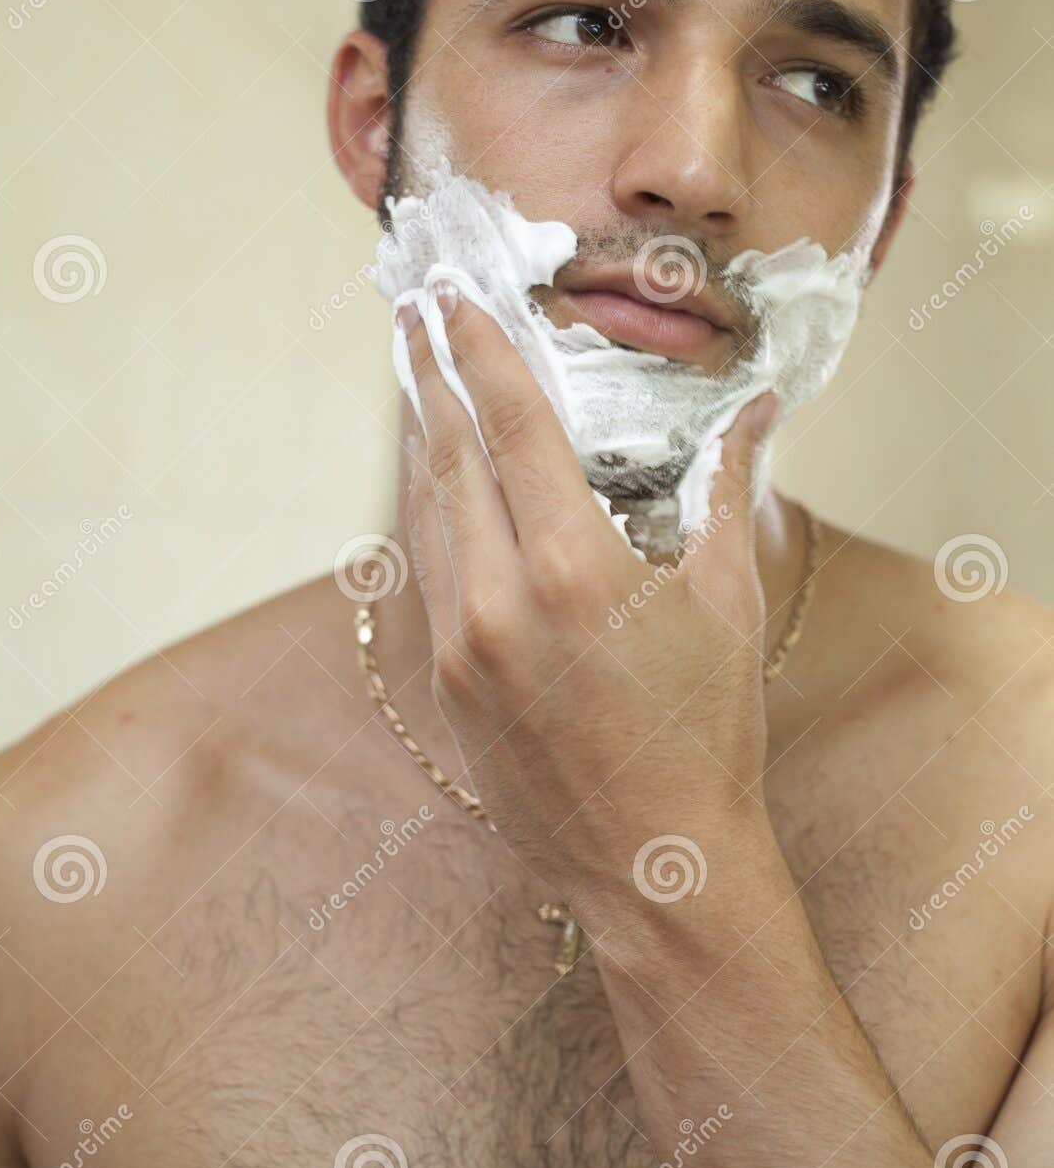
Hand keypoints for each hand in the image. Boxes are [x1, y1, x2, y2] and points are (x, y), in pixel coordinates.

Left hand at [399, 280, 779, 909]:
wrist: (656, 868)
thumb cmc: (707, 732)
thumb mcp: (728, 601)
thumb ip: (724, 488)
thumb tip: (754, 409)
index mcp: (572, 567)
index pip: (510, 425)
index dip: (480, 350)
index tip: (453, 298)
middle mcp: (497, 599)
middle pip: (447, 456)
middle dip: (429, 375)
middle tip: (413, 314)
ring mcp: (459, 646)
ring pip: (423, 513)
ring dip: (418, 439)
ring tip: (415, 380)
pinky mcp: (443, 685)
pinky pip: (425, 572)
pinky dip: (425, 512)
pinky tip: (430, 484)